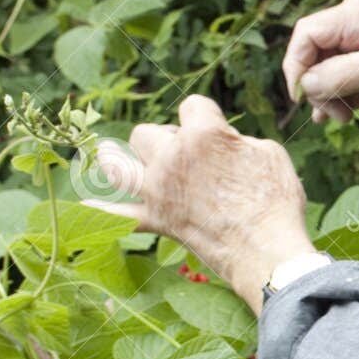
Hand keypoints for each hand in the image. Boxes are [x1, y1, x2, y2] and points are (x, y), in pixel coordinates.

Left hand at [86, 95, 316, 312]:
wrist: (268, 251)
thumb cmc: (276, 200)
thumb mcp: (269, 154)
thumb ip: (237, 142)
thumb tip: (224, 146)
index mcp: (202, 134)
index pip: (192, 106)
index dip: (205, 118)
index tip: (219, 135)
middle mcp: (172, 158)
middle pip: (148, 133)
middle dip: (164, 139)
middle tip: (187, 158)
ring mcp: (159, 191)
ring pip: (118, 168)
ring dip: (113, 160)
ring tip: (106, 155)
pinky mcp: (158, 221)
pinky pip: (119, 217)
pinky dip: (100, 215)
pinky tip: (82, 209)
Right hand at [283, 0, 358, 122]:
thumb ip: (341, 75)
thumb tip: (306, 85)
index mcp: (358, 11)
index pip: (307, 34)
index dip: (297, 66)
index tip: (302, 99)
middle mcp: (358, 15)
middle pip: (315, 49)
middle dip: (318, 84)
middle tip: (333, 115)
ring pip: (328, 62)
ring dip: (330, 92)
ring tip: (343, 118)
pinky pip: (345, 68)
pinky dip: (343, 90)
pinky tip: (349, 110)